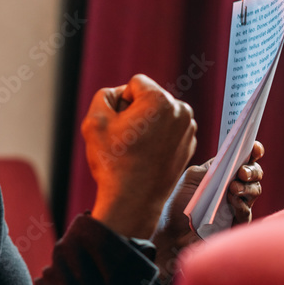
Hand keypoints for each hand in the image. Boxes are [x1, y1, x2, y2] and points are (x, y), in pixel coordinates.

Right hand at [82, 74, 196, 238]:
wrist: (133, 201)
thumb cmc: (114, 163)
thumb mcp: (94, 121)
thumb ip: (105, 95)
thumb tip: (121, 95)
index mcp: (161, 101)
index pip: (135, 83)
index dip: (120, 101)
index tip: (118, 125)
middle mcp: (181, 111)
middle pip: (149, 97)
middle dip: (135, 112)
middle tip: (125, 139)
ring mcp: (188, 129)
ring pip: (158, 114)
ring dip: (146, 124)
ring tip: (136, 149)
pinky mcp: (189, 145)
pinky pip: (167, 129)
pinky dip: (156, 137)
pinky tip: (146, 156)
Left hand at [151, 141, 264, 281]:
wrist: (173, 233)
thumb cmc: (180, 204)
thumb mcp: (191, 179)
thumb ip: (210, 168)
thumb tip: (227, 159)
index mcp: (223, 173)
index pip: (243, 159)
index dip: (252, 151)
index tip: (254, 147)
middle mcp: (233, 186)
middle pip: (254, 173)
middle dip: (252, 170)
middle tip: (241, 172)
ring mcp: (237, 204)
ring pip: (255, 190)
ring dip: (248, 187)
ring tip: (234, 188)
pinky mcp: (237, 222)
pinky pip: (247, 212)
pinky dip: (242, 205)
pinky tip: (233, 202)